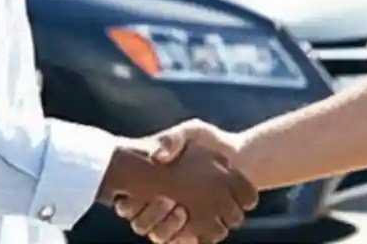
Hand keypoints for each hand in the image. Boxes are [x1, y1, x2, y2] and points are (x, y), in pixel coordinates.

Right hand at [112, 120, 253, 242]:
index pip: (126, 201)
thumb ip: (173, 139)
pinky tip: (195, 228)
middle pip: (140, 223)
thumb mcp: (191, 132)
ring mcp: (174, 220)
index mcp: (149, 182)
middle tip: (168, 200)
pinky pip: (182, 242)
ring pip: (159, 236)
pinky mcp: (194, 231)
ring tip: (182, 212)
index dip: (129, 202)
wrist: (239, 159)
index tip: (144, 188)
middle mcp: (157, 205)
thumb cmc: (210, 144)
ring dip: (167, 227)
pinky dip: (186, 238)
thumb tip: (157, 157)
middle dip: (151, 215)